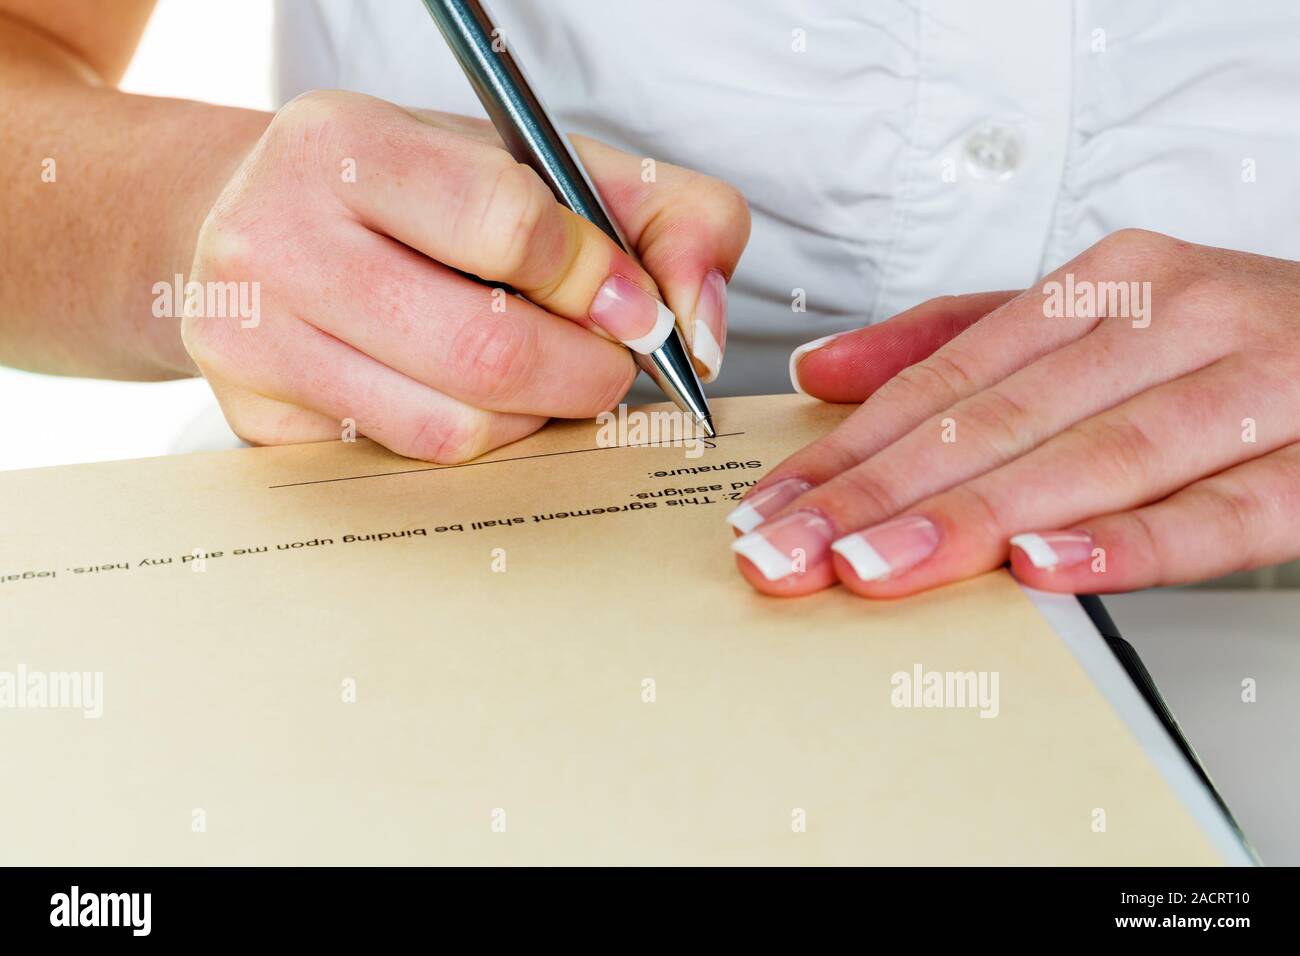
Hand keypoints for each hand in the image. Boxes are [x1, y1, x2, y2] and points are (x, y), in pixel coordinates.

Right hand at [183, 91, 747, 460]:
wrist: (262, 225)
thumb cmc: (417, 197)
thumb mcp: (539, 165)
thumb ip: (663, 217)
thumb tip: (696, 334)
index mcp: (347, 144)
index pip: (509, 226)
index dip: (598, 281)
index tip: (634, 310)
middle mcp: (275, 240)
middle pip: (485, 352)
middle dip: (584, 374)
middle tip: (608, 365)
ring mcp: (253, 341)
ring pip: (452, 428)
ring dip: (533, 416)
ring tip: (540, 376)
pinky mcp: (258, 421)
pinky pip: (410, 463)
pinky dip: (477, 442)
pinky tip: (475, 399)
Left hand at [729, 229, 1299, 595]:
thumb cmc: (1225, 346)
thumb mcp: (1093, 319)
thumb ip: (958, 340)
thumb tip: (826, 370)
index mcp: (1106, 286)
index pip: (947, 376)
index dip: (850, 448)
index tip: (772, 509)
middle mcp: (1171, 320)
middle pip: (999, 418)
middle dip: (879, 494)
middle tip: (789, 555)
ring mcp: (1250, 385)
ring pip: (1089, 461)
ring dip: (973, 520)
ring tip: (876, 567)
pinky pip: (1217, 510)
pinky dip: (1130, 543)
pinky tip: (1046, 572)